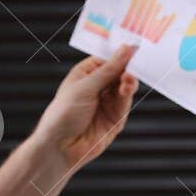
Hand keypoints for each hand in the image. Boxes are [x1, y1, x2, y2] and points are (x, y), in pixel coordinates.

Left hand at [32, 46, 138, 171]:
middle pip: (119, 73)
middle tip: (135, 63)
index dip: (120, 54)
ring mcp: (106, 103)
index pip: (107, 60)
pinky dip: (127, 95)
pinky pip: (125, 103)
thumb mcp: (85, 87)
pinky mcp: (114, 119)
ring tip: (128, 79)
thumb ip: (109, 70)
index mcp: (85, 75)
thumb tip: (126, 49)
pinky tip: (127, 88)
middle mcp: (97, 88)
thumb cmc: (63, 114)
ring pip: (125, 88)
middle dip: (127, 68)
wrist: (60, 147)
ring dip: (128, 82)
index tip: (133, 48)